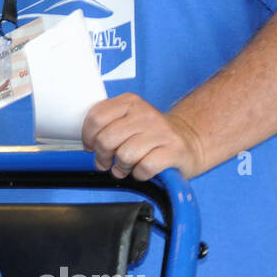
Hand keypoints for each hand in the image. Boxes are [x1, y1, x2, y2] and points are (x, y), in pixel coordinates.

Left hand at [82, 93, 205, 180]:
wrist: (188, 142)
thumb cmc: (150, 136)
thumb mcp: (126, 121)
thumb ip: (105, 127)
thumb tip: (89, 145)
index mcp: (130, 102)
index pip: (96, 118)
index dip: (88, 138)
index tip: (91, 146)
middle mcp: (145, 114)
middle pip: (106, 139)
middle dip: (103, 156)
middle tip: (108, 161)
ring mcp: (161, 131)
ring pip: (125, 155)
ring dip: (122, 167)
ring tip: (127, 166)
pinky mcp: (174, 150)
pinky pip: (144, 167)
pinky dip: (139, 174)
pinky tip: (142, 170)